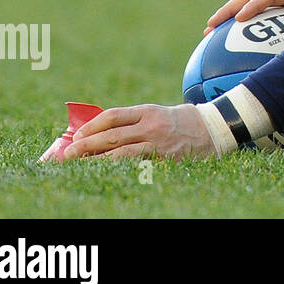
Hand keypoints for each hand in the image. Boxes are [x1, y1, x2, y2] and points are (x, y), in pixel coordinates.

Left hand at [65, 104, 215, 159]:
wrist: (215, 129)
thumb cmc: (183, 122)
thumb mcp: (160, 113)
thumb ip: (135, 120)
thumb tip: (101, 132)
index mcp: (148, 111)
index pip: (112, 116)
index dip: (91, 127)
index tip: (76, 136)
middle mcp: (151, 126)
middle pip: (111, 136)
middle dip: (85, 146)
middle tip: (67, 154)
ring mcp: (158, 145)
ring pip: (120, 154)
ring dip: (96, 160)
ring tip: (80, 165)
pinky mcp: (164, 161)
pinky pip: (135, 166)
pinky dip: (117, 169)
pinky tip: (105, 172)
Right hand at [204, 0, 283, 33]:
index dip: (256, 5)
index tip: (241, 19)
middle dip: (230, 10)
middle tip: (211, 27)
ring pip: (248, 1)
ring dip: (228, 14)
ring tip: (207, 34)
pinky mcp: (277, 1)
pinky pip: (254, 10)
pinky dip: (239, 22)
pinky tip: (225, 43)